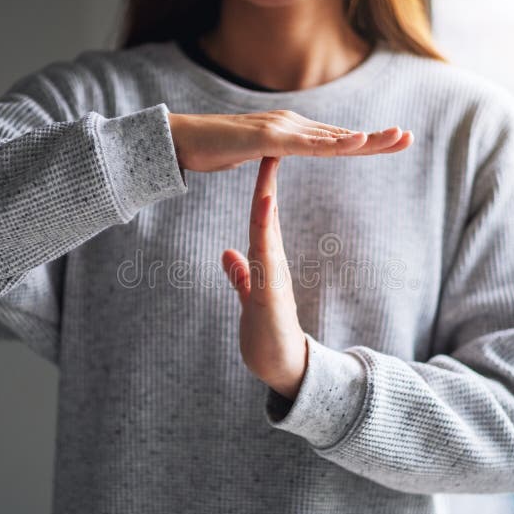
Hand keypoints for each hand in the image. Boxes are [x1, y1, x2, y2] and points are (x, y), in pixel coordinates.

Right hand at [169, 109, 412, 171]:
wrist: (182, 141)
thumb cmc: (215, 149)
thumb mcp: (253, 154)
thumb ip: (272, 153)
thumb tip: (281, 153)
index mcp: (291, 131)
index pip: (335, 140)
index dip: (364, 142)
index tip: (392, 144)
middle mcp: (292, 124)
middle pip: (340, 135)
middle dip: (376, 138)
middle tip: (408, 137)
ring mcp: (281, 128)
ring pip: (331, 137)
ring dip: (364, 139)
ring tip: (395, 137)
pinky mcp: (267, 137)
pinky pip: (306, 144)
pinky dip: (333, 144)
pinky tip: (356, 142)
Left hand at [221, 157, 306, 399]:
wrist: (284, 368)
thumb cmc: (267, 335)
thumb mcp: (249, 298)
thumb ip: (241, 276)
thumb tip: (229, 255)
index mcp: (267, 262)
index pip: (261, 218)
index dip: (260, 187)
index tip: (262, 157)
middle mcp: (274, 264)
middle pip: (267, 215)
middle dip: (268, 180)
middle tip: (272, 144)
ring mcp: (274, 278)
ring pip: (267, 232)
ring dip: (266, 200)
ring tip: (268, 166)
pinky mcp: (272, 296)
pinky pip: (266, 261)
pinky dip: (264, 237)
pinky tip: (262, 217)